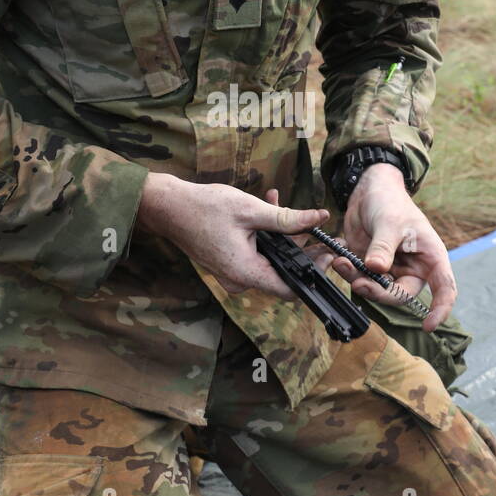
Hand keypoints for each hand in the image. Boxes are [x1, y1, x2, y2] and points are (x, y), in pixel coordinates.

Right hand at [135, 173, 328, 297]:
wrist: (168, 208)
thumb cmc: (204, 208)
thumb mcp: (251, 210)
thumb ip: (287, 219)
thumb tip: (319, 218)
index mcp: (246, 273)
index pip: (291, 289)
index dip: (313, 273)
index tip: (327, 253)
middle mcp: (239, 280)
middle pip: (282, 273)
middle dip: (302, 248)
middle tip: (319, 227)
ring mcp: (233, 274)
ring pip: (270, 260)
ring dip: (282, 236)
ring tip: (287, 207)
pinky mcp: (228, 265)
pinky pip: (256, 255)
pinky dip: (266, 237)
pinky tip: (269, 207)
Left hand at [330, 163, 456, 332]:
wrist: (369, 192)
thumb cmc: (391, 202)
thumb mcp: (389, 222)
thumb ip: (383, 247)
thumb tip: (376, 270)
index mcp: (431, 257)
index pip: (444, 289)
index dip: (440, 310)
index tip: (428, 325)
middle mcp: (413, 268)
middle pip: (401, 295)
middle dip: (379, 293)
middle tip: (359, 283)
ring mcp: (392, 269)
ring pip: (378, 290)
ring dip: (359, 281)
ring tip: (342, 263)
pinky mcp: (371, 267)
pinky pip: (362, 279)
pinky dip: (350, 273)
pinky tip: (340, 259)